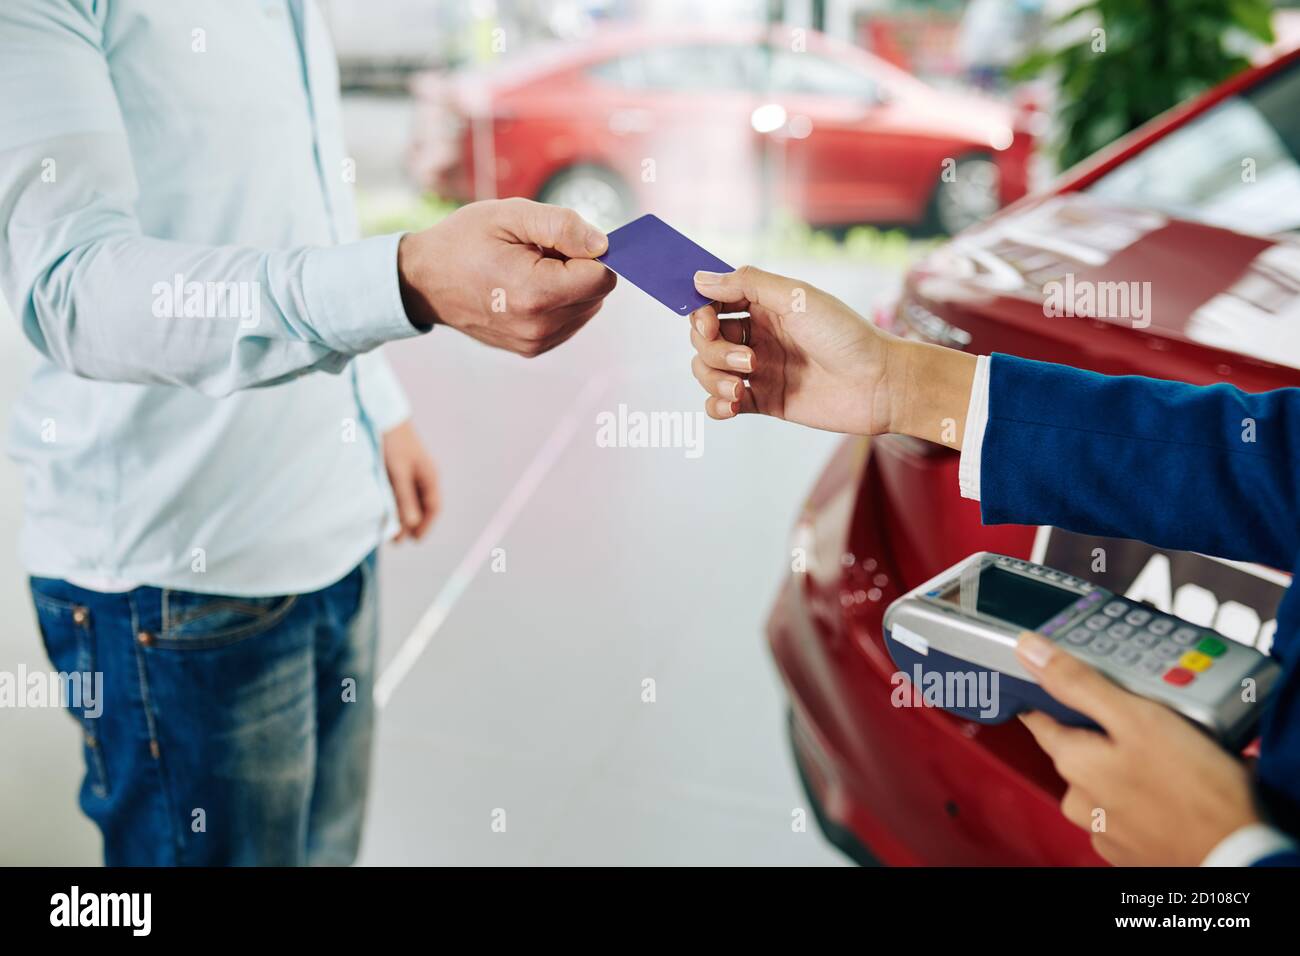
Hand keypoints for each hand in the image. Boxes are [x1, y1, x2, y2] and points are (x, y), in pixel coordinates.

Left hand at [382, 420, 439, 542]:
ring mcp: (411, 471)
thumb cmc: (392, 442)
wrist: (382, 414)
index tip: (414, 540)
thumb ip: (405, 498)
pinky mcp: (398, 467)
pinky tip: (383, 510)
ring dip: (401, 515)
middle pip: (421, 505)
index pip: (433, 507)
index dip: (425, 525)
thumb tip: (413, 525)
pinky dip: (394, 503)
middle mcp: (423, 475)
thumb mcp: (398, 472)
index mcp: (429, 476)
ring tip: (388, 530)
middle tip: (397, 541)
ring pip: (409, 499)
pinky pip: (399, 491)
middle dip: (411, 524)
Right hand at [398, 198, 616, 356]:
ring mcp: (535, 342)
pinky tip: (527, 287)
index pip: (603, 277)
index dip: (590, 252)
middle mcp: (539, 327)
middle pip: (597, 295)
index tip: (561, 240)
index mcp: (535, 294)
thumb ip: (562, 226)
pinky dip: (559, 301)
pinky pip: (569, 321)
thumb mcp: (511, 215)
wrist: (425, 281)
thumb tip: (602, 245)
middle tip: (540, 252)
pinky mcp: (532, 348)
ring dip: (570, 285)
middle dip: (579, 268)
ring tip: (530, 269)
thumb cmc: (463, 242)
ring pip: (587, 309)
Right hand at [687, 266, 976, 441]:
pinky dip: (717, 405)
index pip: (714, 303)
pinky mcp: (765, 402)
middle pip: (705, 339)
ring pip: (708, 371)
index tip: (707, 321)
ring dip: (714, 379)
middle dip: (713, 349)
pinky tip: (732, 405)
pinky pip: (722, 404)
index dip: (701, 312)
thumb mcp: (797, 297)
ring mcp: (760, 370)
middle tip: (748, 358)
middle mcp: (758, 335)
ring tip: (741, 387)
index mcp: (764, 306)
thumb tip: (699, 278)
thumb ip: (747, 284)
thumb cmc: (845, 335)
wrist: (880, 384)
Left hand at [1015, 631, 1261, 865]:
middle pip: (1079, 746)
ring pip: (1107, 778)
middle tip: (1147, 718)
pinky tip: (1176, 786)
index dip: (1052, 694)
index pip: (1041, 717)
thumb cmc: (1193, 791)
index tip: (1067, 680)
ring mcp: (1106, 828)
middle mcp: (1079, 799)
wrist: (1238, 856)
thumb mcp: (1134, 717)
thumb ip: (1079, 683)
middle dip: (1106, 729)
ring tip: (1172, 754)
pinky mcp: (1134, 847)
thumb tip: (1029, 651)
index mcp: (1072, 762)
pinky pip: (1132, 808)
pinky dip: (1148, 794)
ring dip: (1129, 763)